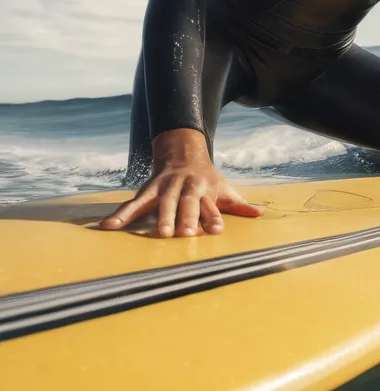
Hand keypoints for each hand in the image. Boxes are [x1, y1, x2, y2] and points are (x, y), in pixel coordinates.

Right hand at [100, 128, 262, 237]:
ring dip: (160, 217)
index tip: (218, 230)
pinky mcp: (148, 190)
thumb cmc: (207, 181)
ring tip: (158, 234)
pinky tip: (108, 227)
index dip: (214, 217)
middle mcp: (186, 188)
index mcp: (205, 189)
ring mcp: (166, 188)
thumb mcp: (224, 190)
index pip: (210, 205)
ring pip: (162, 202)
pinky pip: (134, 204)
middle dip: (185, 217)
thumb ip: (239, 205)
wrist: (184, 156)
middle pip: (186, 203)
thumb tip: (261, 213)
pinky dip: (122, 215)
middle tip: (183, 233)